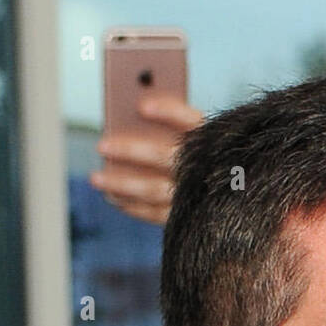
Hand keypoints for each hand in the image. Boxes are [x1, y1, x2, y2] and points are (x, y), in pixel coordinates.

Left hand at [90, 94, 202, 224]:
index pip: (192, 121)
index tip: (142, 105)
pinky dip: (132, 206)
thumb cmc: (208, 159)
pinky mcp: (189, 220)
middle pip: (164, 157)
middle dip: (131, 151)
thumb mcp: (199, 138)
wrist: (229, 197)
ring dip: (122, 184)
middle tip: (101, 145)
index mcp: (215, 140)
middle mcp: (208, 169)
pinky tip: (113, 196)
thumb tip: (134, 116)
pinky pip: (155, 214)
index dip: (169, 112)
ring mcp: (198, 198)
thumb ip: (173, 127)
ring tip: (96, 178)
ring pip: (154, 190)